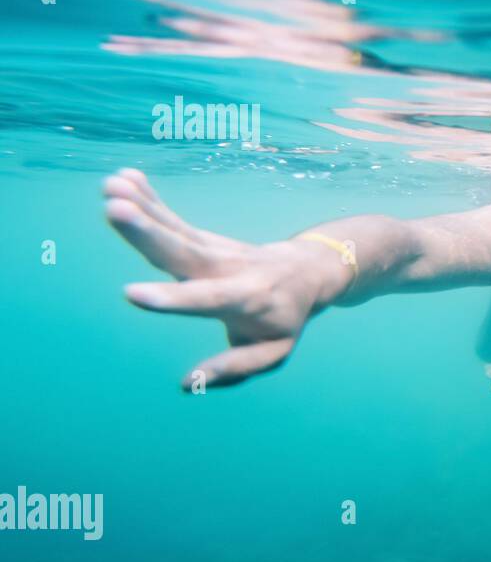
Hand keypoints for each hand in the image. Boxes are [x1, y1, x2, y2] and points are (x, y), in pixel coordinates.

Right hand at [103, 169, 346, 389]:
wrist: (309, 271)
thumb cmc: (287, 317)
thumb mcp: (274, 351)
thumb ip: (235, 366)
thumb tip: (187, 383)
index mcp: (248, 299)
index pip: (208, 298)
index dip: (173, 299)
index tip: (131, 295)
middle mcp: (230, 269)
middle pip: (186, 251)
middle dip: (148, 233)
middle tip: (115, 210)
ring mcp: (216, 250)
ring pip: (177, 230)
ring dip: (143, 207)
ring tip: (110, 188)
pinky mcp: (204, 238)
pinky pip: (175, 219)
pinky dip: (150, 198)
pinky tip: (123, 179)